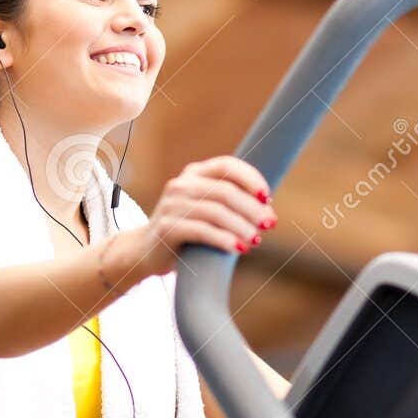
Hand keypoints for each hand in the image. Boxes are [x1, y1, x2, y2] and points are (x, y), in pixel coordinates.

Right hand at [131, 157, 276, 277]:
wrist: (148, 251)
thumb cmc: (188, 231)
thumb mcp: (209, 210)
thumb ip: (233, 205)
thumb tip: (269, 213)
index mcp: (194, 174)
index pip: (227, 166)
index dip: (251, 179)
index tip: (268, 198)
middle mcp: (181, 184)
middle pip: (226, 191)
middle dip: (252, 208)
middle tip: (268, 224)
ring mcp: (172, 205)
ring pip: (216, 212)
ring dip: (242, 226)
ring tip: (256, 240)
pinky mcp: (167, 227)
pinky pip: (203, 231)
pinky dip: (225, 240)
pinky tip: (239, 248)